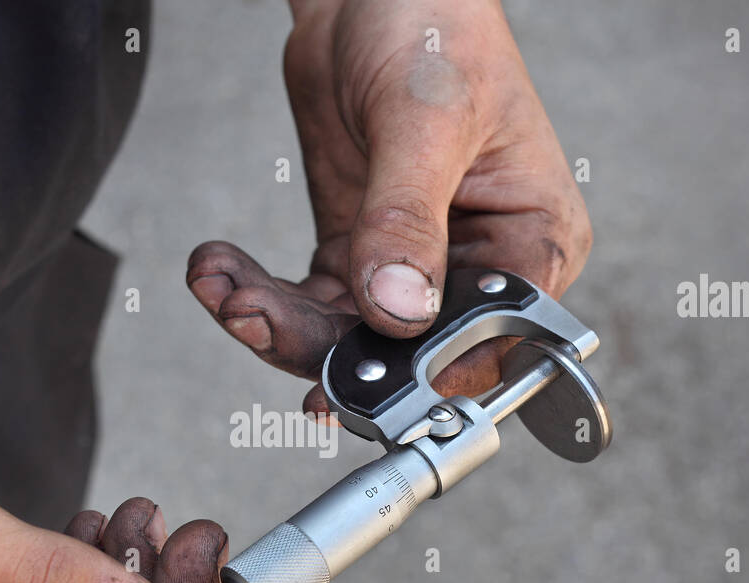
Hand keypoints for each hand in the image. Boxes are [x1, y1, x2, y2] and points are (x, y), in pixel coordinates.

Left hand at [188, 0, 590, 415]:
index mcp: (530, 242)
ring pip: (343, 336)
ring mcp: (411, 266)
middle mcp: (475, 267)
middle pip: (402, 351)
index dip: (420, 373)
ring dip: (273, 321)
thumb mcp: (424, 118)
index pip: (487, 340)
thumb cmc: (434, 24)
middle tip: (249, 315)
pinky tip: (218, 269)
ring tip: (222, 285)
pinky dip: (257, 295)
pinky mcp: (357, 254)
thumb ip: (405, 218)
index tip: (343, 381)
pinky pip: (308, 303)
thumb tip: (397, 310)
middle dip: (317, 345)